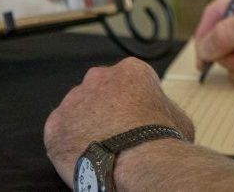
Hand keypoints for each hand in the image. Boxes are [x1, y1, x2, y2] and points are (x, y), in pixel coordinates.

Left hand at [44, 57, 194, 182]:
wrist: (140, 162)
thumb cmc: (162, 141)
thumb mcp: (178, 116)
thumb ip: (163, 106)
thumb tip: (162, 116)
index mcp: (131, 71)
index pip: (127, 80)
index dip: (131, 101)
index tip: (134, 117)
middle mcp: (99, 78)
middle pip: (98, 91)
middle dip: (104, 109)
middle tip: (115, 133)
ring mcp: (74, 101)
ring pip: (76, 111)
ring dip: (84, 125)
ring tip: (99, 149)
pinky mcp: (55, 126)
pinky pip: (58, 133)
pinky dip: (67, 144)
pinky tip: (84, 157)